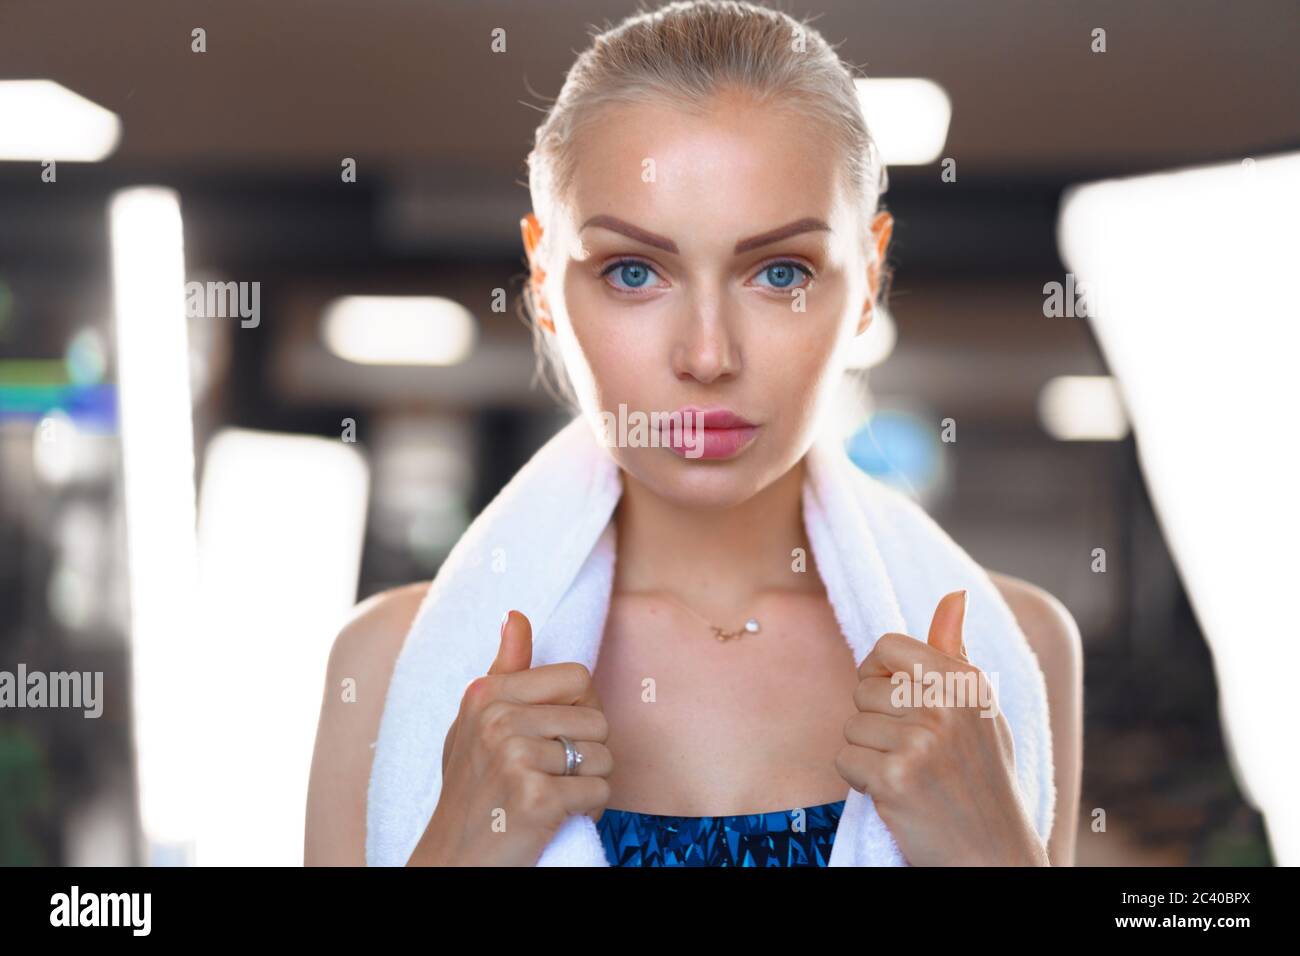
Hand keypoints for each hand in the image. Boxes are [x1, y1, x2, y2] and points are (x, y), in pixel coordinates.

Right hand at [406, 610, 613, 865]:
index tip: (556, 737)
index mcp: (487, 693)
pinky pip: (599, 791)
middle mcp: (498, 719)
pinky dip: (588, 809)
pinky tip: (556, 817)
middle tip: (554, 776)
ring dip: (590, 784)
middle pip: (597, 718)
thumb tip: (517, 615)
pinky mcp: (535, 797)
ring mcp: (515, 757)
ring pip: (603, 756)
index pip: (578, 678)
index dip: (581, 711)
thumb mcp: (476, 724)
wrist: (453, 860)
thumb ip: (503, 669)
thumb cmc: (472, 791)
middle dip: (589, 752)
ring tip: (554, 796)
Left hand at [834, 590, 1047, 865]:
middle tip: (911, 751)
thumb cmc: (983, 781)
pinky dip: (860, 781)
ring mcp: (921, 742)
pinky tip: (895, 795)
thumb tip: (953, 596)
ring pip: (851, 726)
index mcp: (967, 682)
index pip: (888, 644)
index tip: (894, 699)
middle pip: (863, 687)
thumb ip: (956, 655)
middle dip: (875, 720)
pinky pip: (845, 760)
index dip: (879, 671)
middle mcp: (947, 705)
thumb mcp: (981, 712)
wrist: (994, 856)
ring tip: (908, 775)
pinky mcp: (895, 778)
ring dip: (868, 754)